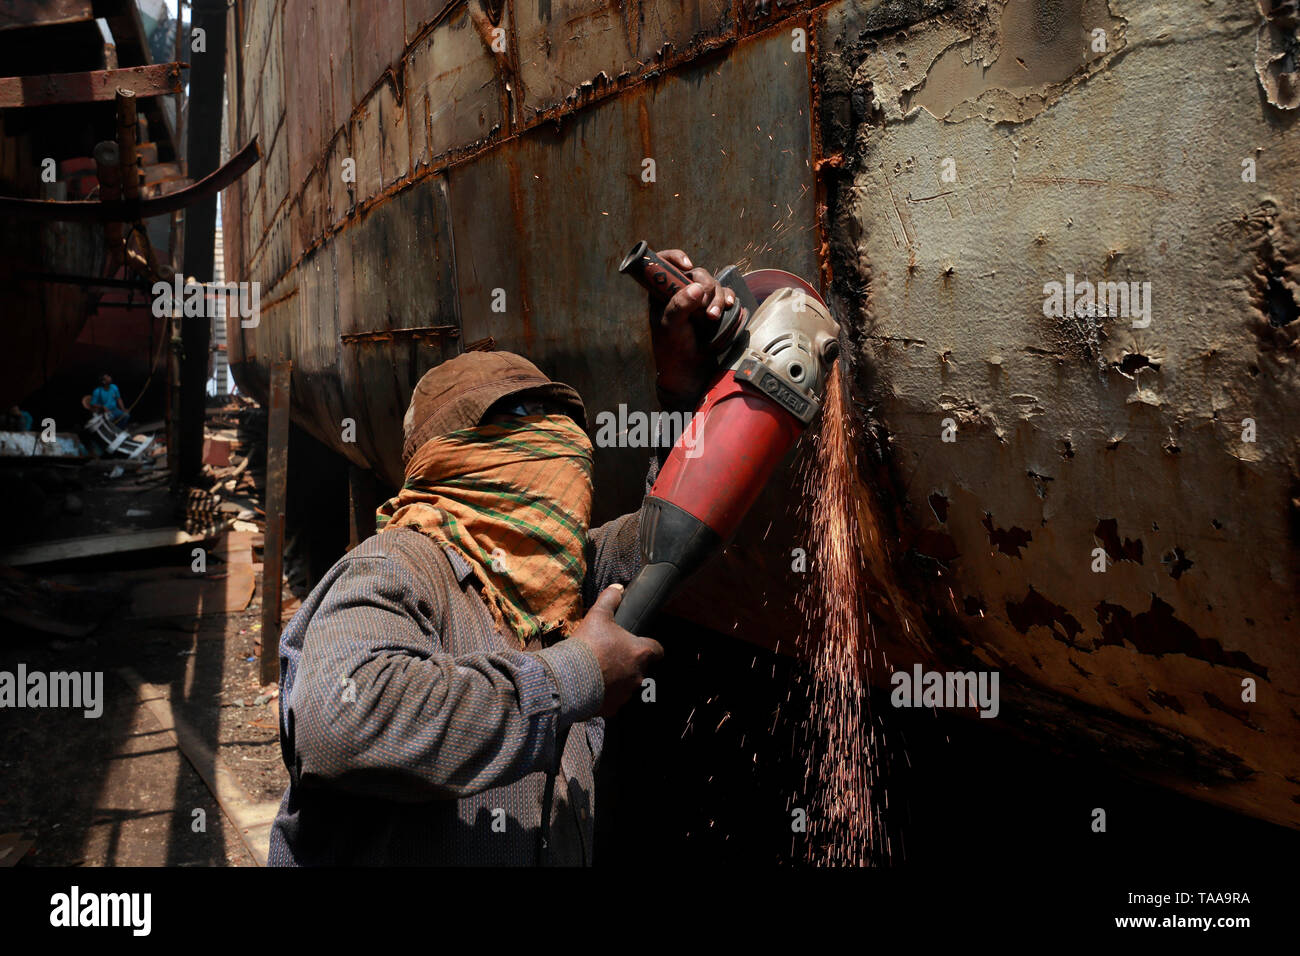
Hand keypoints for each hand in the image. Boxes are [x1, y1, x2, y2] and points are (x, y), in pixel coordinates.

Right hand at [572, 584, 663, 716]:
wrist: (568, 679)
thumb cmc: (587, 645)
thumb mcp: (597, 615)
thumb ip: (610, 599)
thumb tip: (618, 587)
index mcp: (640, 652)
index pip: (657, 649)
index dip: (650, 646)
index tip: (640, 643)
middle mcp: (639, 675)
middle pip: (641, 667)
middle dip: (629, 662)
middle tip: (610, 655)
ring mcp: (627, 693)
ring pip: (627, 685)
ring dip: (618, 679)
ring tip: (598, 671)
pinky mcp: (613, 708)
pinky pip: (613, 701)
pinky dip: (605, 695)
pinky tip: (591, 687)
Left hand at [649, 249, 736, 410]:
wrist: (690, 374)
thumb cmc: (673, 352)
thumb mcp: (670, 328)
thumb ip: (679, 307)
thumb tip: (696, 288)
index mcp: (663, 293)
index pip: (665, 264)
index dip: (675, 257)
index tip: (686, 265)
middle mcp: (680, 293)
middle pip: (697, 273)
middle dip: (705, 287)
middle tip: (705, 310)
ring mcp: (698, 302)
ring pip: (713, 284)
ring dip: (718, 297)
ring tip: (713, 318)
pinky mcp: (714, 310)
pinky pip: (726, 295)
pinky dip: (729, 299)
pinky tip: (729, 307)